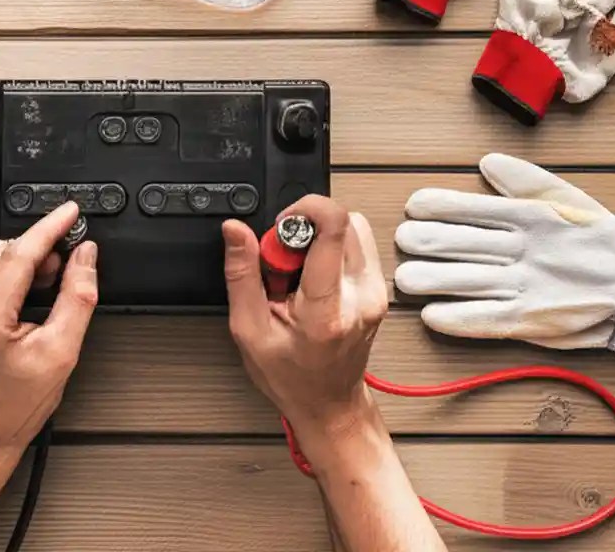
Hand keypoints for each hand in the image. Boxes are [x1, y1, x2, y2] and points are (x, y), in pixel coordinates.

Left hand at [0, 201, 98, 462]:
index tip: (69, 213)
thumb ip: (77, 298)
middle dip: (35, 247)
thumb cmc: (14, 407)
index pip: (18, 254)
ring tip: (39, 281)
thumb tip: (85, 257)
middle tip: (62, 266)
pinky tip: (14, 286)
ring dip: (14, 255)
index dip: (48, 228)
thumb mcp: (61, 354)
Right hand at [222, 196, 388, 438]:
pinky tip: (313, 277)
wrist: (329, 404)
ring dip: (319, 237)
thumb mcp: (249, 330)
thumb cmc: (291, 377)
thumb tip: (235, 231)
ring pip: (353, 227)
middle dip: (304, 229)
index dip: (304, 210)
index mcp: (328, 308)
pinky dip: (332, 249)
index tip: (281, 227)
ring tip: (298, 272)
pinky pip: (358, 244)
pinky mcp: (379, 288)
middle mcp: (361, 295)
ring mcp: (375, 292)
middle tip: (282, 263)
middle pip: (342, 221)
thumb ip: (242, 275)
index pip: (334, 227)